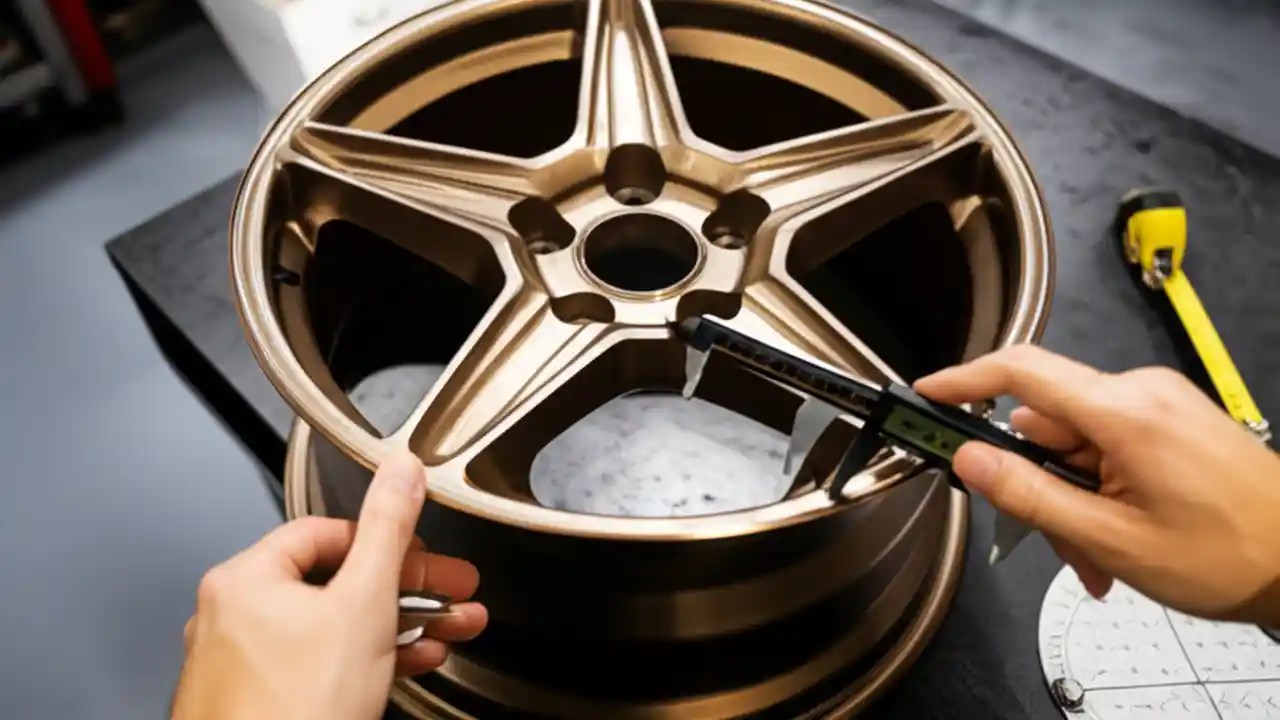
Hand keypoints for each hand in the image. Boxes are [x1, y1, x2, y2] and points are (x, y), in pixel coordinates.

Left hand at [171, 452, 487, 719]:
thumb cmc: (296, 709)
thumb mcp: (363, 605)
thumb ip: (387, 532)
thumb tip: (400, 473)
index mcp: (244, 580)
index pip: (325, 532)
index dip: (384, 539)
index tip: (422, 551)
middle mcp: (232, 617)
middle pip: (335, 581)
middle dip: (407, 588)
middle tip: (450, 592)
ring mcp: (241, 664)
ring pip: (332, 626)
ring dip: (396, 625)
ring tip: (447, 633)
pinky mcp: (257, 701)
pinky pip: (318, 664)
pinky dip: (364, 659)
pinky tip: (407, 665)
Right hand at [915, 346, 1279, 624]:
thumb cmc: (1230, 555)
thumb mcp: (1112, 539)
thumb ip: (1030, 496)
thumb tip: (971, 461)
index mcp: (1126, 412)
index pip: (1021, 372)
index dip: (964, 381)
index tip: (928, 395)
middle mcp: (1141, 393)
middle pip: (1045, 423)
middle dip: (1036, 485)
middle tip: (1052, 542)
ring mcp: (1158, 405)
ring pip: (1074, 444)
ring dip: (1070, 499)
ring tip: (1098, 556)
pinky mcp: (1169, 420)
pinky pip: (1105, 446)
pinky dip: (1096, 490)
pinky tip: (1116, 536)